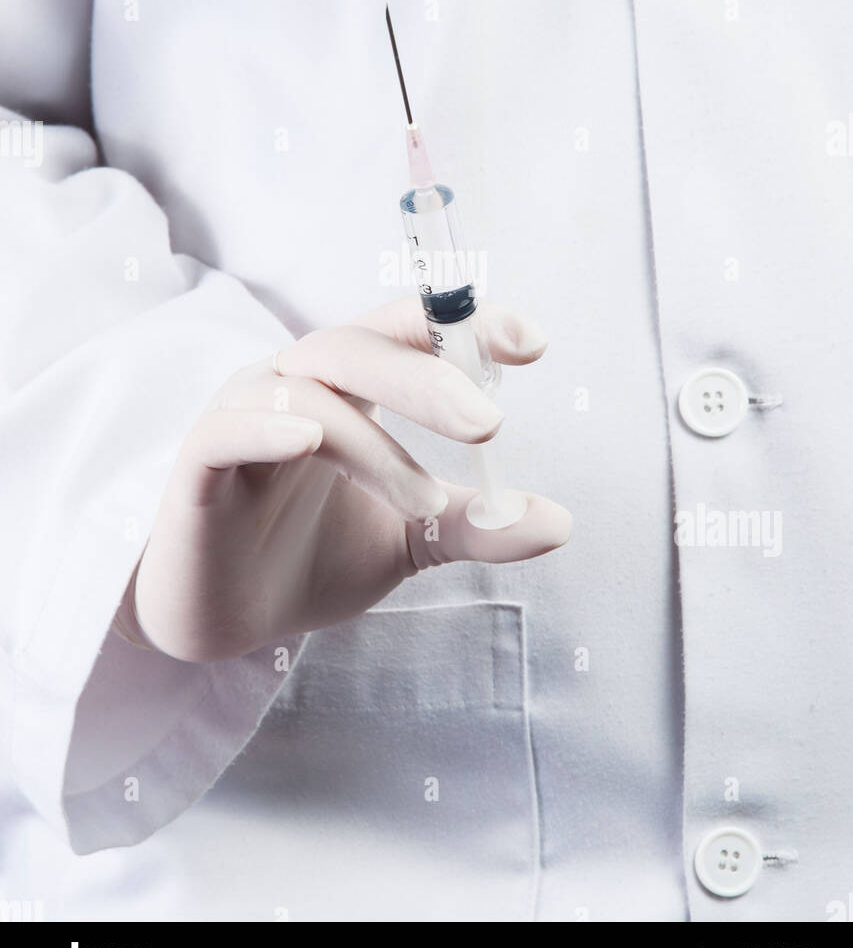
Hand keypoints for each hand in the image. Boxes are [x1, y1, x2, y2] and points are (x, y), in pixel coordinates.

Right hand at [117, 298, 571, 661]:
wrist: (227, 623)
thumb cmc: (310, 557)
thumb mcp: (408, 540)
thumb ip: (474, 525)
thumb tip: (560, 522)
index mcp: (345, 387)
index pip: (403, 331)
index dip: (462, 324)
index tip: (532, 343)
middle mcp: (291, 384)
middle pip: (356, 347)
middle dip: (425, 376)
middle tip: (486, 425)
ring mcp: (240, 418)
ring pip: (306, 393)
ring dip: (373, 446)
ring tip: (422, 505)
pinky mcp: (196, 468)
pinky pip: (226, 430)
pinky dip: (266, 426)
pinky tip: (309, 441)